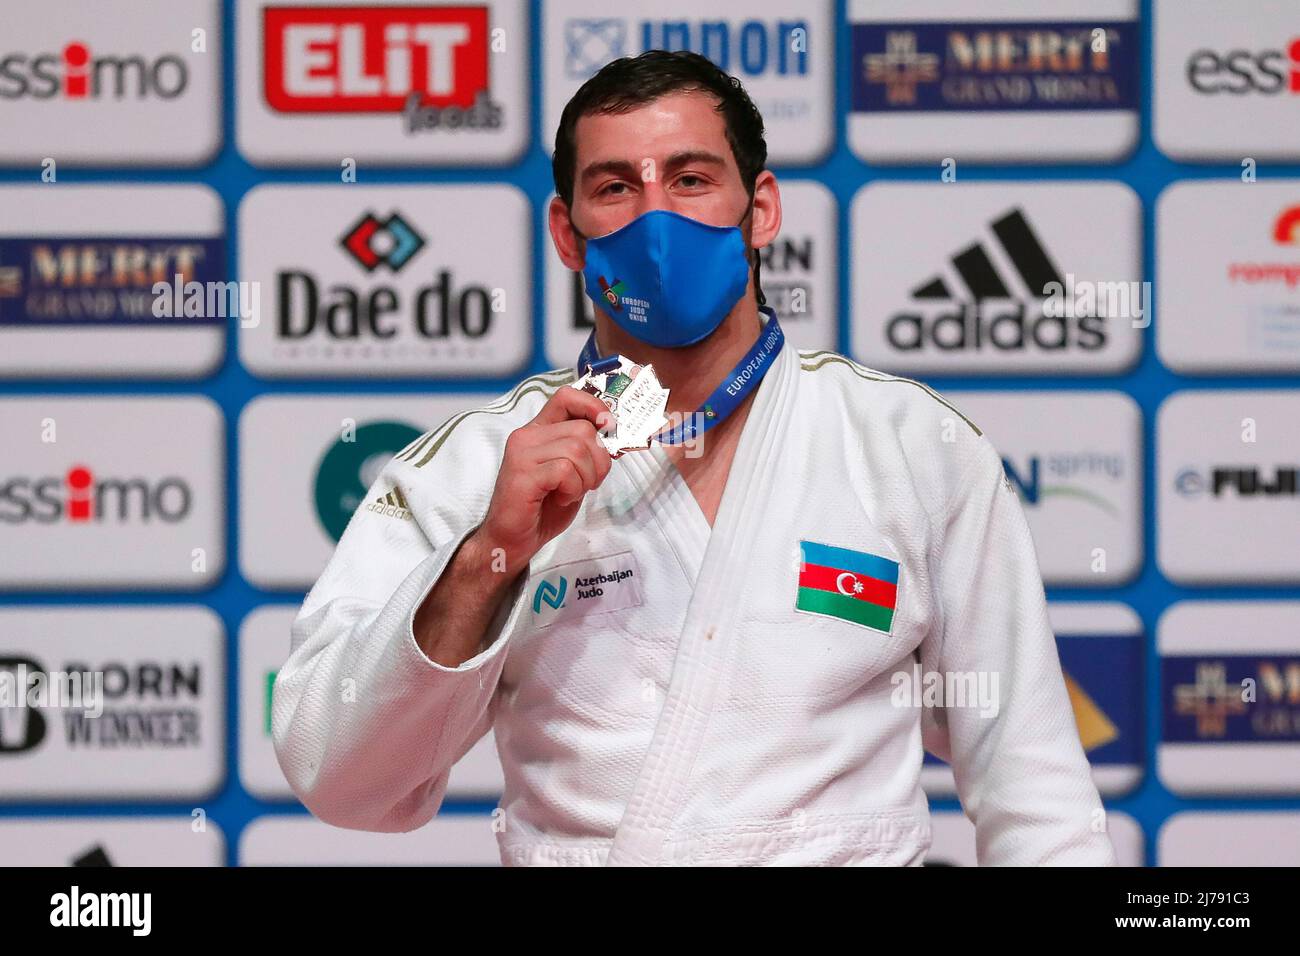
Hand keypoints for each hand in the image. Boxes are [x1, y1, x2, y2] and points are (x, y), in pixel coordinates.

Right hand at [473, 386, 614, 575]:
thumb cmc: (542, 507)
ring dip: (586, 477)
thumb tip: (613, 434)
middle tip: (589, 482)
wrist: (513, 539)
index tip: (608, 428)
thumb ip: (586, 451)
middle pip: (583, 429)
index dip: (594, 407)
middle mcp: (527, 435)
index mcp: (538, 430)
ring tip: (572, 492)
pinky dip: (573, 489)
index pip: (567, 397)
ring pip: (577, 449)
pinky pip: (565, 470)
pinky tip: (561, 498)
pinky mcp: (522, 474)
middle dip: (599, 460)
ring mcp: (522, 453)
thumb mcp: (572, 472)